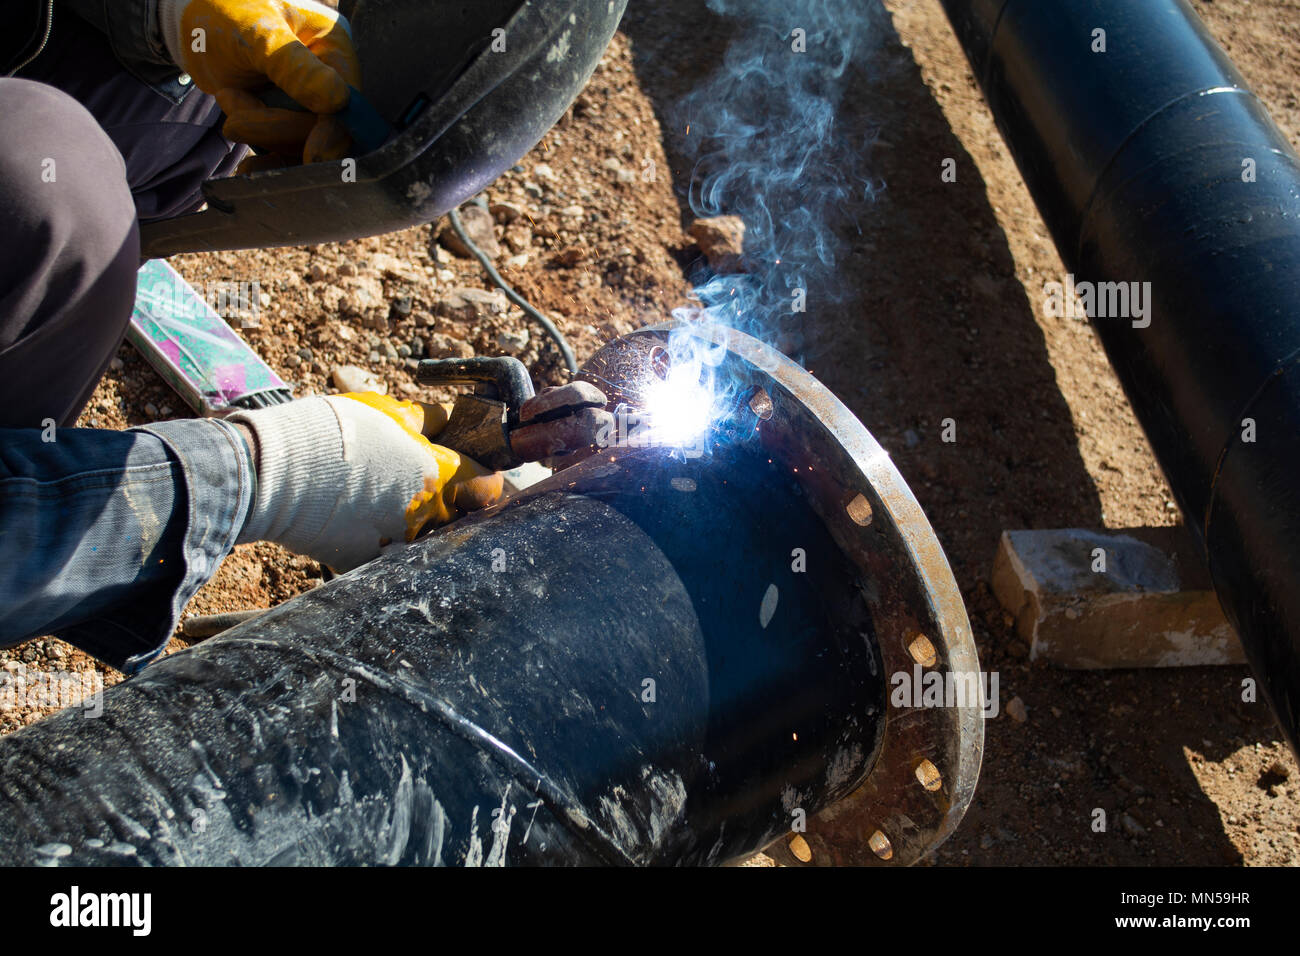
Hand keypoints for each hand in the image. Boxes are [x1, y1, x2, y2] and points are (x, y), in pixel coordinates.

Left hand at [160, 0, 360, 162]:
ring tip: (227, 97)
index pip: (348, 102)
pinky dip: (264, 158)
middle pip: (322, 129)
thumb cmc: (225, 13)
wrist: (191, 23)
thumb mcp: (257, 34)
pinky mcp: (289, 123)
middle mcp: (330, 80)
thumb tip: (339, 101)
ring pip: (300, 144)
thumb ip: (295, 67)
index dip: (334, 132)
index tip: (314, 156)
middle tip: (231, 106)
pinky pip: (285, 152)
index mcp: (334, 49)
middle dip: (276, 127)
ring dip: (259, 132)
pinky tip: (247, 166)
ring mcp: (310, 105)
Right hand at [230, 392, 503, 571]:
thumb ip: (431, 420)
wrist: (274, 472)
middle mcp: (428, 517)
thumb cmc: (333, 432)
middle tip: (433, 483)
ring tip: (391, 500)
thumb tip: (453, 421)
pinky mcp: (368, 562)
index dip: (484, 476)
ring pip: (430, 538)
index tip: (474, 469)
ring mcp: (399, 545)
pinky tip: (364, 519)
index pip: (489, 486)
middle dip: (457, 501)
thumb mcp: (389, 411)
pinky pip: (391, 552)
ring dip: (423, 523)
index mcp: (440, 477)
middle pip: (464, 516)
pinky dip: (385, 539)